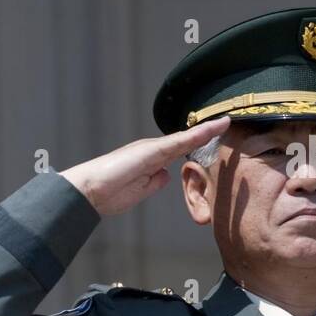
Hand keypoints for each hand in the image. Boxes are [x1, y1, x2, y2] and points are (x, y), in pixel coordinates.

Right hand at [59, 116, 230, 215]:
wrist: (88, 191)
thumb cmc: (107, 194)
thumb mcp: (138, 192)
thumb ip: (154, 182)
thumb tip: (166, 174)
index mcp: (149, 161)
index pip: (178, 150)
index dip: (197, 143)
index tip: (214, 136)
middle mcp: (152, 151)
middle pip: (185, 141)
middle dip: (206, 133)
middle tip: (228, 122)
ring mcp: (152, 149)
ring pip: (185, 138)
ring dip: (207, 130)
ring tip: (227, 121)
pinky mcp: (152, 150)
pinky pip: (181, 140)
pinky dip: (200, 134)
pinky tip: (217, 127)